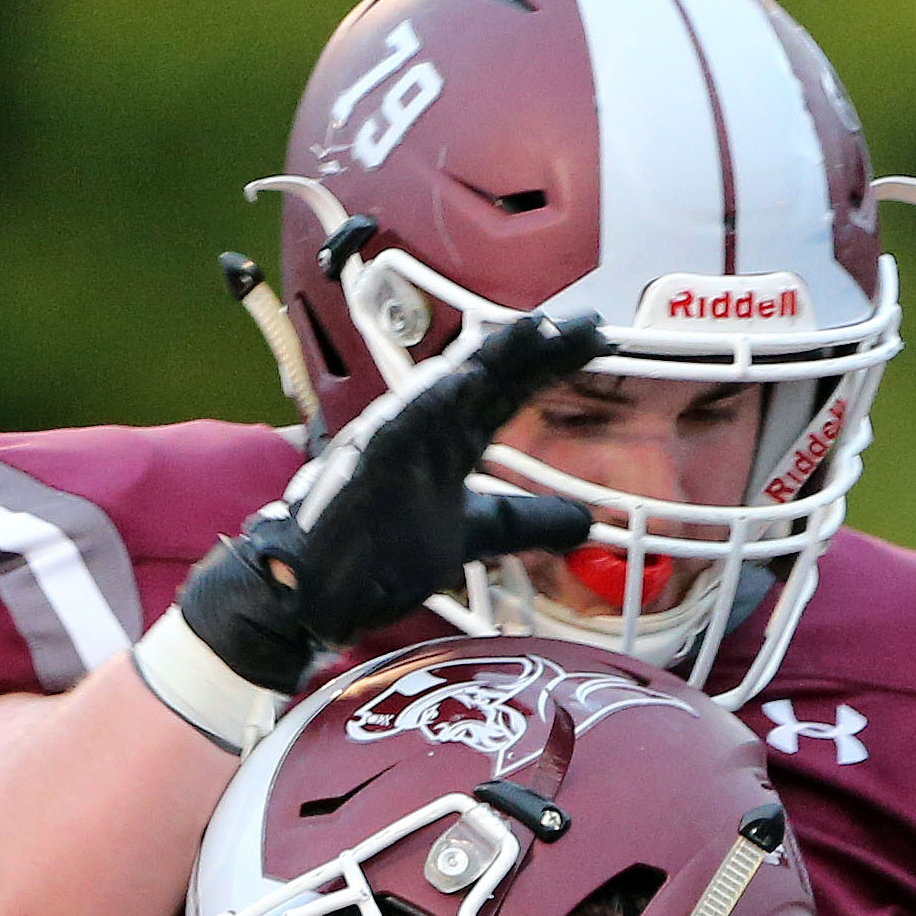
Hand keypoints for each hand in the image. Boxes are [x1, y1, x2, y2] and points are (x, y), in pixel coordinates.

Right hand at [176, 314, 604, 692]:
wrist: (316, 593)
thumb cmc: (380, 555)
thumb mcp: (472, 537)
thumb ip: (523, 523)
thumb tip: (583, 521)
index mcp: (451, 441)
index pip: (509, 390)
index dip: (552, 363)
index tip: (599, 341)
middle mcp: (427, 429)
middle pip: (490, 375)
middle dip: (537, 347)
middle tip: (588, 322)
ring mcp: (395, 440)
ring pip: (448, 385)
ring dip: (490, 356)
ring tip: (534, 329)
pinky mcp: (365, 461)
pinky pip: (400, 423)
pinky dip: (430, 400)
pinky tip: (462, 380)